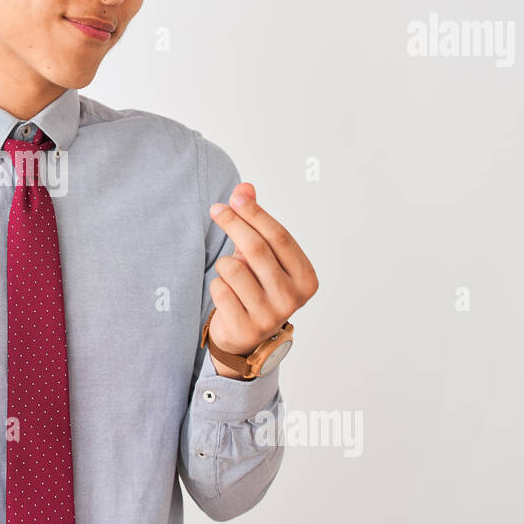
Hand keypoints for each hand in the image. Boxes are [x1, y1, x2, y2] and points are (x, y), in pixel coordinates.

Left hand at [206, 183, 318, 357]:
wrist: (245, 336)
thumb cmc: (256, 287)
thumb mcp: (262, 255)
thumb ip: (255, 221)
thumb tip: (245, 188)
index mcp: (306, 278)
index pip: (279, 236)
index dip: (255, 213)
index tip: (235, 198)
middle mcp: (292, 299)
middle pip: (257, 249)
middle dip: (233, 223)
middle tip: (216, 209)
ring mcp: (270, 316)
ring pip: (234, 268)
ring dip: (224, 263)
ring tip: (229, 272)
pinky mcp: (245, 328)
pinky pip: (220, 289)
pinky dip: (217, 284)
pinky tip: (226, 293)